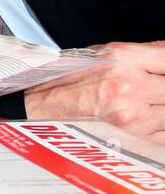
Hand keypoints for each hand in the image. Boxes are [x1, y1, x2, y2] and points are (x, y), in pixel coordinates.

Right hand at [25, 41, 164, 141]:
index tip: (164, 72)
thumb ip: (144, 53)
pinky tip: (148, 121)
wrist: (40, 109)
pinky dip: (160, 128)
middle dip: (164, 90)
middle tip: (155, 91)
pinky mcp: (133, 139)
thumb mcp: (104, 53)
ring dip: (163, 109)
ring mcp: (134, 116)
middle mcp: (130, 86)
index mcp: (124, 58)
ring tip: (150, 105)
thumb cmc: (69, 81)